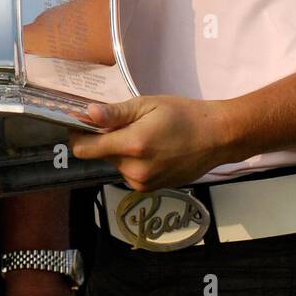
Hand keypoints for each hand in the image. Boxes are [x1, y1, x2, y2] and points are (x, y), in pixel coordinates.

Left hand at [68, 95, 234, 190]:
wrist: (217, 137)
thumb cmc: (184, 115)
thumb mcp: (148, 105)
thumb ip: (116, 113)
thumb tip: (88, 114)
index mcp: (132, 145)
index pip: (86, 148)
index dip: (79, 134)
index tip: (82, 122)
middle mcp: (134, 170)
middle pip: (101, 155)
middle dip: (107, 139)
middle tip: (128, 123)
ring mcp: (142, 183)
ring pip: (115, 164)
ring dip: (121, 151)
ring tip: (146, 136)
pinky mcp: (149, 190)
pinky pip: (128, 173)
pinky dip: (133, 161)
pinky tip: (153, 150)